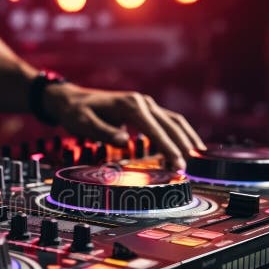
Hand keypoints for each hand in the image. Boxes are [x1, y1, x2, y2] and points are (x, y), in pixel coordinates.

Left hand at [43, 84, 205, 169]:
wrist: (73, 100)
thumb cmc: (77, 113)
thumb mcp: (84, 123)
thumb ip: (104, 132)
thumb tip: (125, 142)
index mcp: (129, 105)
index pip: (154, 128)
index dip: (167, 147)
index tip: (176, 163)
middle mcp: (142, 102)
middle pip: (169, 124)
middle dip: (180, 146)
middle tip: (187, 168)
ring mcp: (146, 104)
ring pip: (174, 120)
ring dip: (186, 138)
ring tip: (196, 157)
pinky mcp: (146, 109)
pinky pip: (168, 121)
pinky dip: (180, 133)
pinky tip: (187, 145)